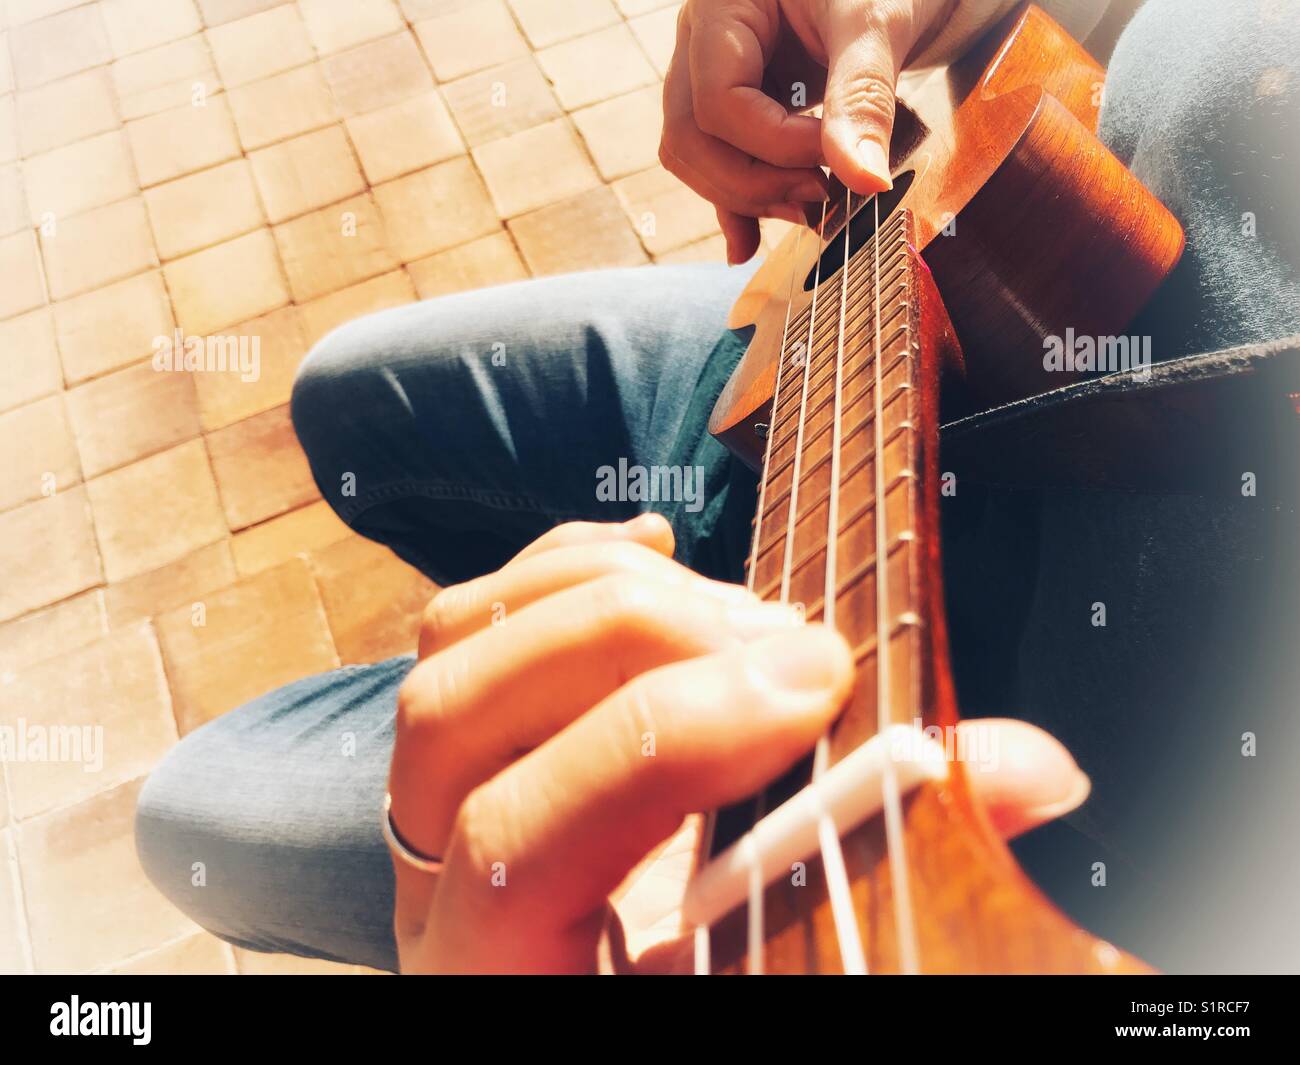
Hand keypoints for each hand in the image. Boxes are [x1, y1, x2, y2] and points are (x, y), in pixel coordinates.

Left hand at [389, 515, 1090, 972]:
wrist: (619, 994)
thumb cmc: (716, 978)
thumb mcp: (789, 968)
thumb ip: (878, 874)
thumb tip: (1032, 770)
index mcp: (493, 965)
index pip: (512, 843)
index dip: (659, 746)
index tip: (815, 687)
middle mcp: (430, 876)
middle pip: (456, 714)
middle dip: (638, 644)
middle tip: (795, 643)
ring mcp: (427, 796)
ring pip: (454, 642)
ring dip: (611, 591)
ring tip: (752, 612)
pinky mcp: (465, 734)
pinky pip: (468, 611)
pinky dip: (564, 557)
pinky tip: (659, 547)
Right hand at [660, 0, 950, 263]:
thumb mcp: (876, 26)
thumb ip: (863, 99)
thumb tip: (865, 184)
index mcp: (720, 8)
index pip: (717, 103)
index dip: (774, 146)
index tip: (835, 156)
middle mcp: (699, 42)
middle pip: (689, 137)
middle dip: (751, 182)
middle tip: (819, 198)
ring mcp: (705, 76)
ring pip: (694, 157)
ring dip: (745, 196)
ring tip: (810, 210)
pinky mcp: (728, 107)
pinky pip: (713, 162)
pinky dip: (734, 204)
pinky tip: (749, 246)